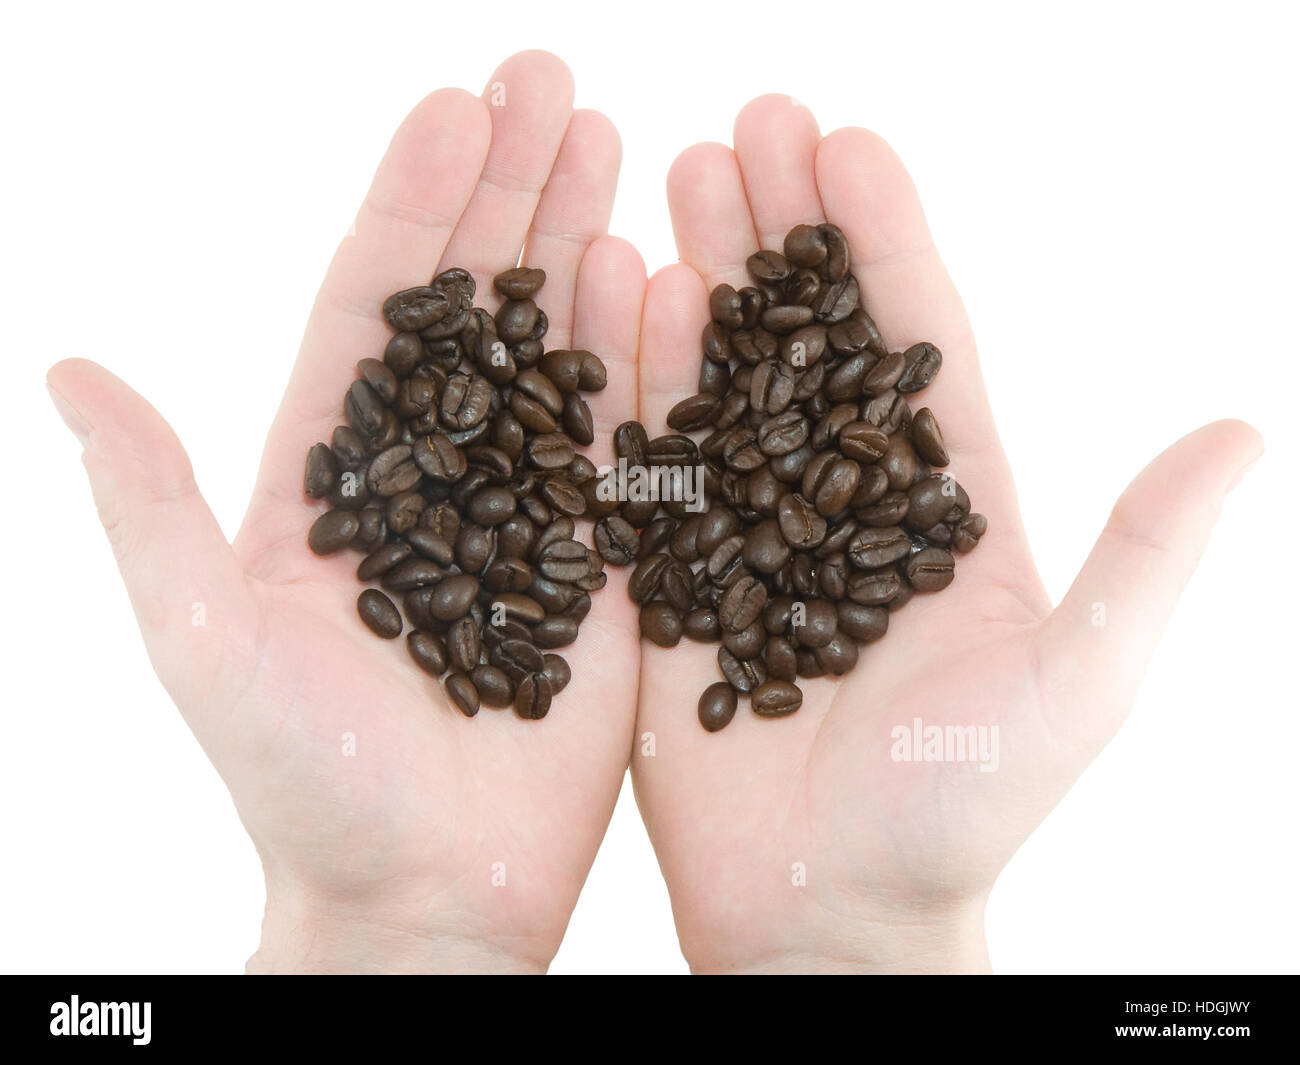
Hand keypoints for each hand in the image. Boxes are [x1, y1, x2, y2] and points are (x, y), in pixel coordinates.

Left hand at [45, 52, 645, 972]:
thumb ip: (153, 502)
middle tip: (553, 81)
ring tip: (614, 143)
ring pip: (553, 350)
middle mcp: (435, 473)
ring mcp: (524, 509)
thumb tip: (68, 366)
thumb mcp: (204, 637)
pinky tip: (656, 272)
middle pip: (476, 303)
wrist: (423, 892)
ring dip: (579, 242)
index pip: (377, 305)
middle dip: (511, 186)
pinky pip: (621, 439)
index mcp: (336, 474)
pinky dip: (637, 353)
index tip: (456, 103)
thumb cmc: (303, 783)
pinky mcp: (599, 560)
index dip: (416, 201)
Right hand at [630, 96, 1262, 972]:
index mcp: (942, 506)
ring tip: (676, 172)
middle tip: (746, 124)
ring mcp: (750, 530)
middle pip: (810, 335)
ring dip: (705, 273)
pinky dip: (635, 374)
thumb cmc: (959, 812)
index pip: (914, 342)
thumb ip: (1144, 557)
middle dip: (783, 227)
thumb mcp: (1077, 683)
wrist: (829, 910)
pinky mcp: (673, 574)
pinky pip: (651, 458)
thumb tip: (1239, 429)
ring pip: (726, 376)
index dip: (882, 240)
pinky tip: (619, 292)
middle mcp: (840, 500)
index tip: (846, 144)